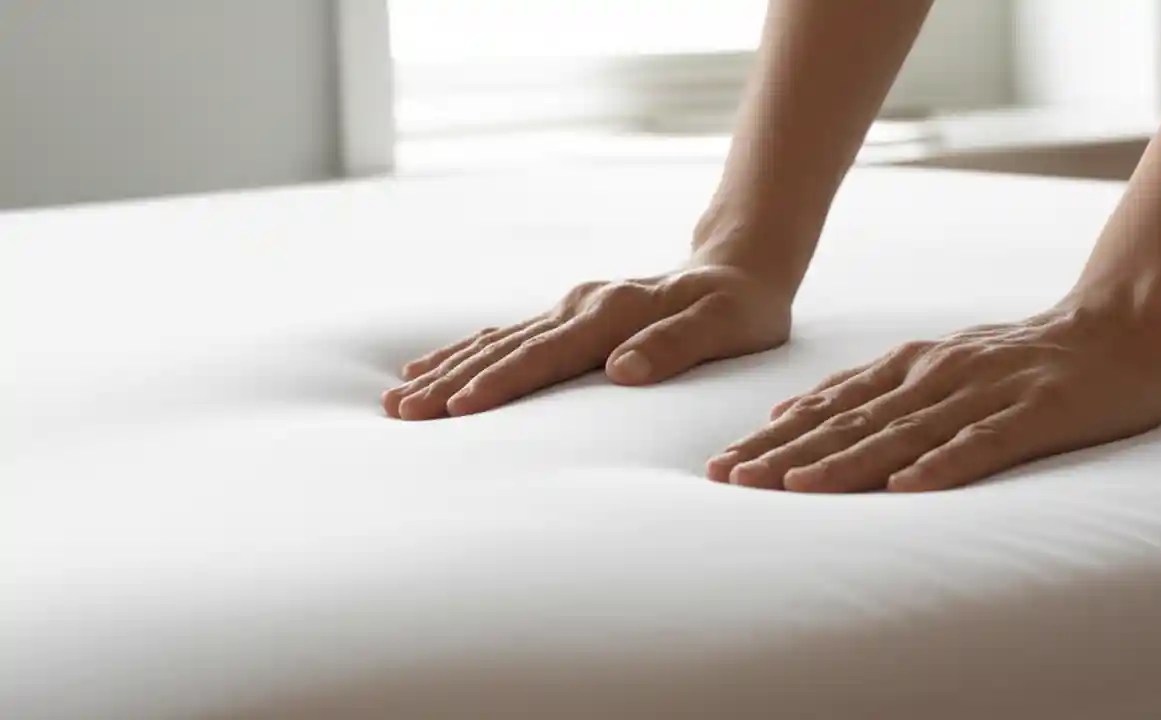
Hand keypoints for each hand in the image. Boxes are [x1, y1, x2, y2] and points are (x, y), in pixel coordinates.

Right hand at [383, 262, 791, 419]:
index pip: (548, 355)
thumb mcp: (727, 326)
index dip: (502, 382)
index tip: (459, 407)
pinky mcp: (568, 315)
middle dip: (452, 381)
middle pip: (507, 348)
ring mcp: (571, 308)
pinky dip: (466, 351)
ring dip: (447, 369)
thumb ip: (676, 346)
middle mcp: (583, 306)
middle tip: (404, 411)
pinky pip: (506, 335)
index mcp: (615, 312)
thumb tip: (621, 372)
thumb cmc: (740, 309)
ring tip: (399, 397)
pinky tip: (432, 365)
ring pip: (497, 342)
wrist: (738, 268)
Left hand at [706, 303, 1160, 492]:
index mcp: (908, 365)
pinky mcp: (1034, 413)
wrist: (1115, 331)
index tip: (723, 464)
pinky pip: (982, 444)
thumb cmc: (1015, 360)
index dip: (774, 435)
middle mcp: (934, 375)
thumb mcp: (930, 363)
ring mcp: (983, 393)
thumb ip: (867, 388)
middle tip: (735, 480)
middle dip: (788, 451)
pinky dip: (942, 465)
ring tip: (796, 488)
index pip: (828, 405)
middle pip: (850, 420)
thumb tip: (792, 412)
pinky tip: (906, 489)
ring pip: (903, 432)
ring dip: (846, 462)